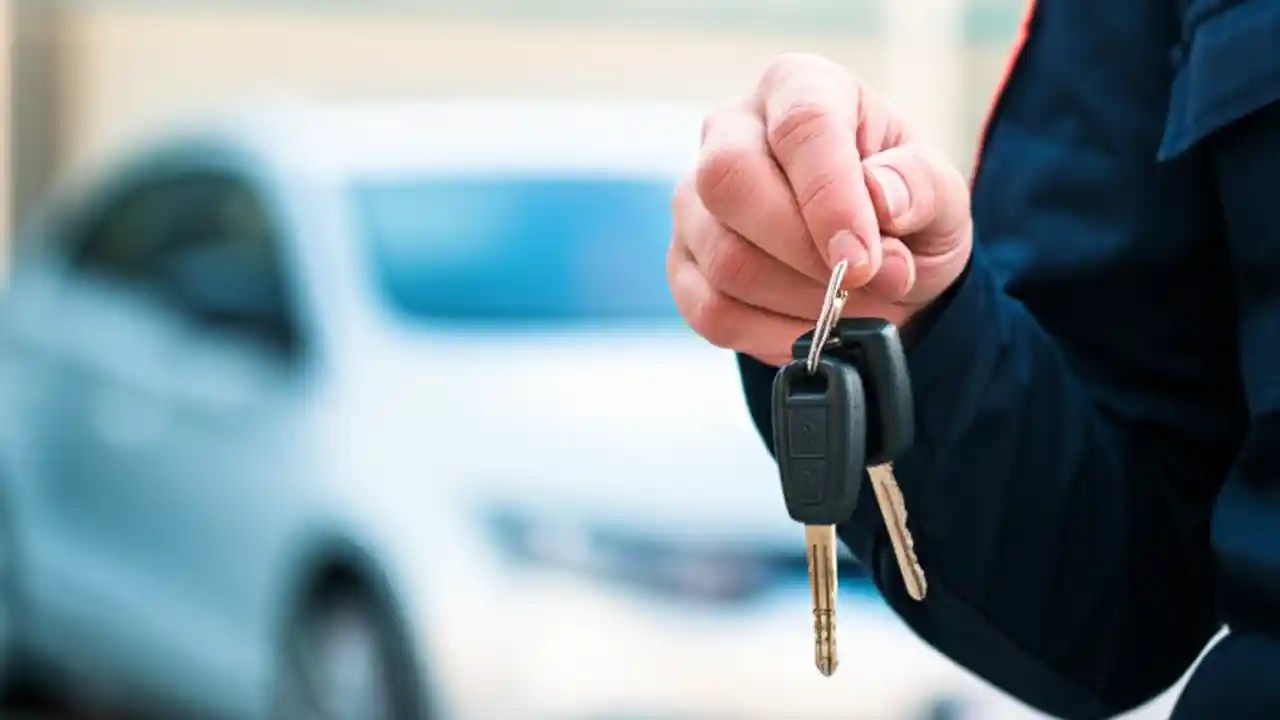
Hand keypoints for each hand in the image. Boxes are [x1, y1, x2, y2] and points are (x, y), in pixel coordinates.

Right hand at [668, 53, 972, 365]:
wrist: (875, 264)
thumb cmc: (903, 211)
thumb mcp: (940, 194)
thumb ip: (921, 188)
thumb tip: (882, 198)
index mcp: (799, 87)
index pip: (801, 127)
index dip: (831, 198)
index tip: (867, 259)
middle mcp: (730, 131)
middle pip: (730, 183)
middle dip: (803, 253)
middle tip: (864, 285)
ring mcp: (695, 201)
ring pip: (724, 259)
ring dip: (800, 303)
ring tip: (853, 308)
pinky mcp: (683, 265)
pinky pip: (712, 312)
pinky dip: (772, 335)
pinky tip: (813, 329)